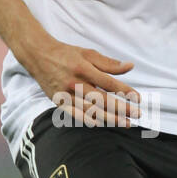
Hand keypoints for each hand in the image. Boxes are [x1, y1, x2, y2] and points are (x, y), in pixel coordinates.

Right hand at [24, 39, 140, 125]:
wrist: (38, 56)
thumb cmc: (66, 54)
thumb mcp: (88, 54)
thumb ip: (109, 63)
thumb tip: (130, 67)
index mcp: (84, 69)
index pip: (109, 83)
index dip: (125, 92)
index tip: (138, 98)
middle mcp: (75, 83)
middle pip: (102, 100)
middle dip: (122, 109)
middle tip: (138, 114)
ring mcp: (66, 94)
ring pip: (91, 110)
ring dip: (110, 118)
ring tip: (126, 122)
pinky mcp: (58, 101)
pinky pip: (74, 114)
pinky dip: (87, 119)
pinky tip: (100, 124)